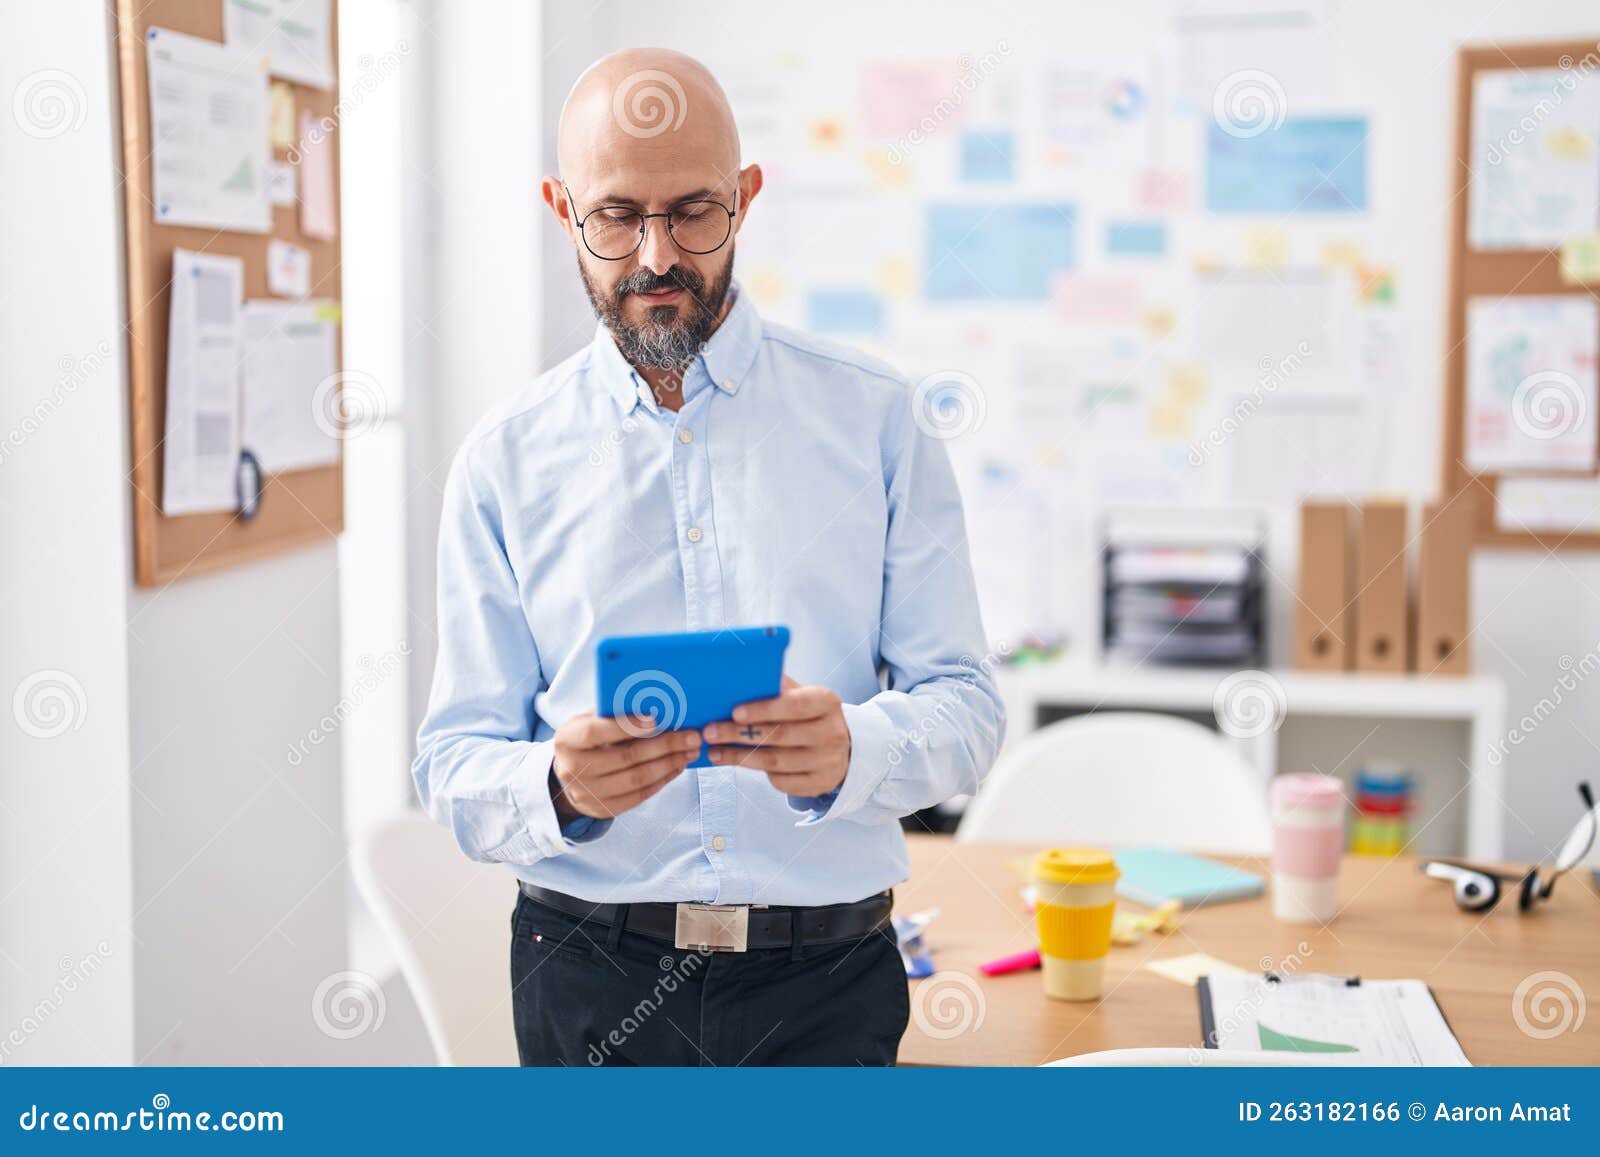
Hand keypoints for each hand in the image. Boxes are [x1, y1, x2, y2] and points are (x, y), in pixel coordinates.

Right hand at [550, 712, 699, 821]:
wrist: (569, 776)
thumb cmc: (587, 739)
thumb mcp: (588, 720)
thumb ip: (612, 712)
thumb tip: (652, 702)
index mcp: (567, 740)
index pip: (596, 732)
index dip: (627, 726)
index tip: (656, 719)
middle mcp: (573, 769)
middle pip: (625, 757)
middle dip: (664, 745)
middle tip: (691, 736)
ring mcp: (588, 793)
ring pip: (637, 779)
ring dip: (669, 764)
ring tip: (690, 751)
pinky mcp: (603, 809)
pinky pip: (639, 795)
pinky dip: (662, 780)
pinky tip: (677, 766)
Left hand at [703, 675, 850, 798]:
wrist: (844, 747)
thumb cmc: (811, 715)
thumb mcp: (802, 695)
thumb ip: (778, 687)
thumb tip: (741, 677)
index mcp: (826, 703)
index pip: (794, 705)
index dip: (764, 709)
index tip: (734, 712)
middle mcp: (832, 732)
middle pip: (780, 735)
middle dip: (740, 734)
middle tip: (710, 732)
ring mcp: (828, 761)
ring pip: (776, 761)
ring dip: (740, 757)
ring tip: (714, 751)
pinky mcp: (820, 784)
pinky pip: (782, 782)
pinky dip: (759, 772)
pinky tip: (738, 763)